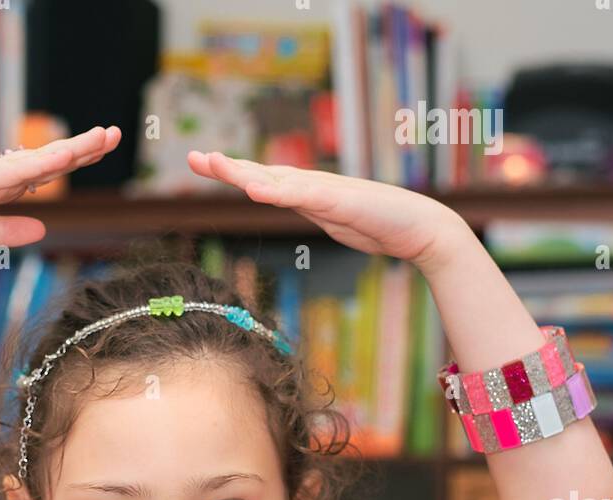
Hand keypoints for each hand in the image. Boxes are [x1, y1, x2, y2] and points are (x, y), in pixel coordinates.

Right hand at [0, 125, 120, 261]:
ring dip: (73, 148)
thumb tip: (42, 230)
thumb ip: (11, 230)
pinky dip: (44, 161)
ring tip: (103, 136)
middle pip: (52, 158)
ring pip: (43, 159)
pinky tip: (67, 153)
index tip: (102, 146)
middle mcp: (2, 173)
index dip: (76, 157)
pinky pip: (19, 170)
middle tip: (116, 133)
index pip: (49, 169)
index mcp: (4, 184)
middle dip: (85, 145)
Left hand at [186, 150, 469, 274]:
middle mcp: (311, 186)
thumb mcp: (333, 220)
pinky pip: (303, 195)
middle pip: (261, 173)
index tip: (203, 163)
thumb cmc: (379, 225)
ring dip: (244, 173)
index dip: (232, 171)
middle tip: (194, 157)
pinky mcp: (339, 200)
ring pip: (276, 179)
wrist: (418, 228)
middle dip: (226, 167)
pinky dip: (278, 191)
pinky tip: (255, 188)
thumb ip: (312, 209)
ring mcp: (324, 191)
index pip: (262, 179)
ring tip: (216, 166)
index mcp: (307, 193)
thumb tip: (293, 203)